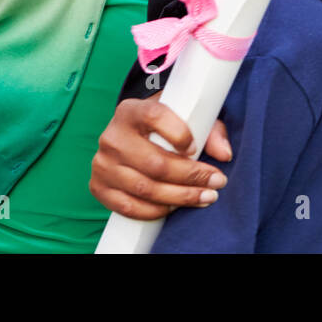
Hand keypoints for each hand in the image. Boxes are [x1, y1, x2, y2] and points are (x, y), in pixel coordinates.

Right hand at [89, 95, 232, 220]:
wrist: (133, 136)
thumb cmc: (166, 126)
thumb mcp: (188, 118)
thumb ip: (210, 131)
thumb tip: (224, 154)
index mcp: (132, 110)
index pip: (154, 116)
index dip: (179, 133)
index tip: (196, 148)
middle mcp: (113, 135)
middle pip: (154, 163)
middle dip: (191, 176)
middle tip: (216, 182)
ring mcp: (103, 163)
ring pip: (144, 187)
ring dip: (179, 197)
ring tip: (204, 197)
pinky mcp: (98, 186)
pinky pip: (128, 206)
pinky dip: (155, 211)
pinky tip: (175, 207)